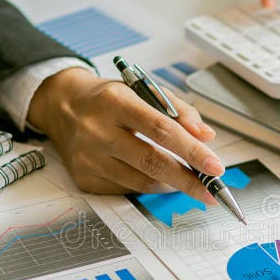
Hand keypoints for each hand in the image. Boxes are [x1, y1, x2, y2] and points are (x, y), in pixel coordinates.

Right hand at [28, 67, 221, 202]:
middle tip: (212, 190)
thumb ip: (178, 110)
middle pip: (152, 162)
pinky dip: (149, 185)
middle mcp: (97, 131)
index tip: (215, 166)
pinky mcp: (85, 179)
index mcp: (115, 102)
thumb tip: (206, 136)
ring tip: (188, 180)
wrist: (63, 107)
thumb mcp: (143, 90)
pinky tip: (157, 177)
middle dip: (188, 179)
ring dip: (172, 184)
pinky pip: (128, 189)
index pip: (161, 129)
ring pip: (142, 181)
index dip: (192, 151)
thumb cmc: (108, 99)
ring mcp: (88, 158)